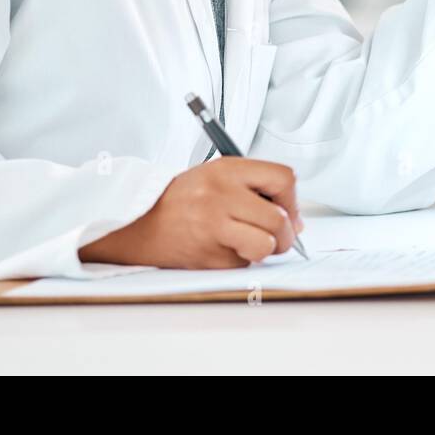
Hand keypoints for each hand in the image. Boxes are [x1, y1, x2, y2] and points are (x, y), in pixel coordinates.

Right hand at [79, 157, 303, 268]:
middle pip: (279, 219)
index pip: (283, 179)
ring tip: (252, 243)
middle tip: (279, 236)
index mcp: (226, 170)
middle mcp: (220, 196)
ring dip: (265, 250)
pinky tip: (222, 247)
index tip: (289, 210)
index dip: (293, 199)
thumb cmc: (183, 198)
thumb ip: (256, 188)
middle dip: (286, 234)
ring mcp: (213, 227)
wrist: (138, 220)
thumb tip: (295, 222)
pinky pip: (242, 264)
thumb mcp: (218, 175)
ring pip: (266, 246)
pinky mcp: (207, 256)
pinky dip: (239, 260)